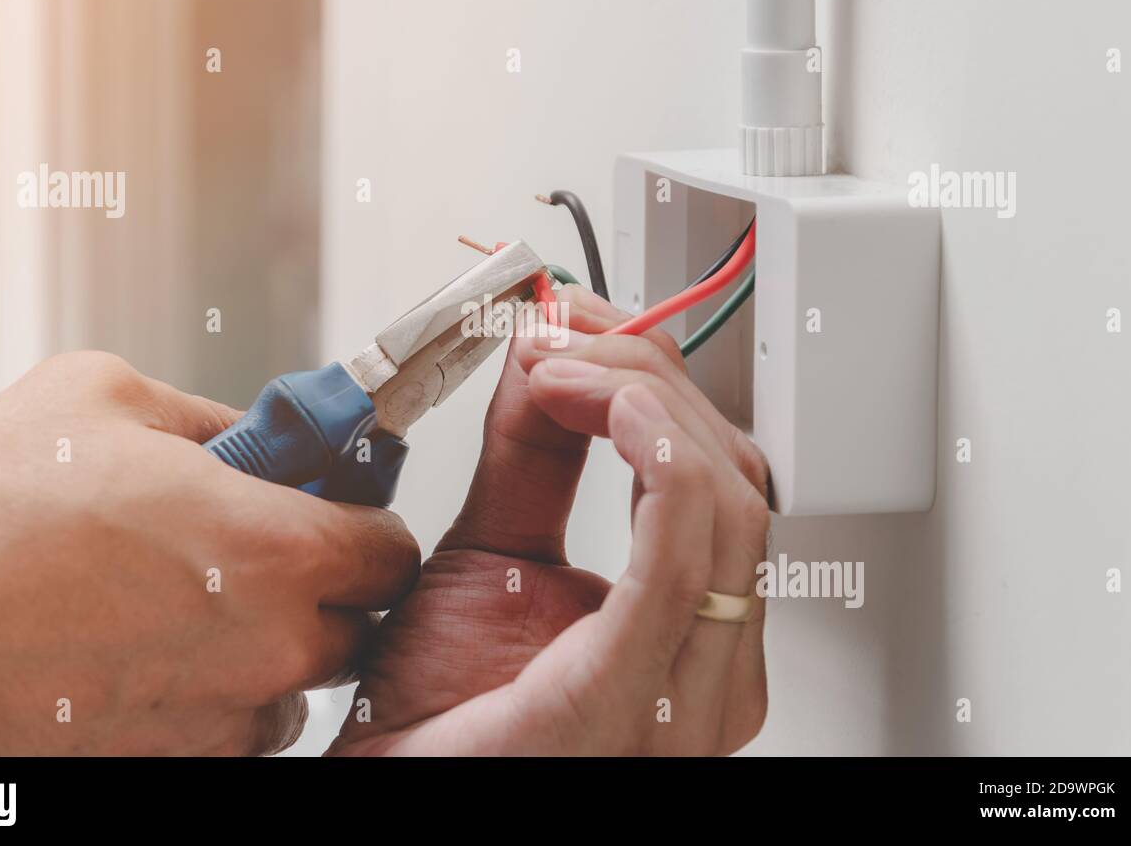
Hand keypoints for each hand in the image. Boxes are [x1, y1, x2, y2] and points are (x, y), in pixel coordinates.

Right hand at [0, 351, 418, 754]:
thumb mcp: (103, 398)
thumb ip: (211, 416)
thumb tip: (255, 433)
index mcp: (276, 548)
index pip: (391, 548)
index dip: (365, 520)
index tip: (335, 506)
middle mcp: (271, 647)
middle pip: (357, 621)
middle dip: (323, 584)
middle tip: (258, 548)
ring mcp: (224, 719)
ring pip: (295, 684)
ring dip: (268, 646)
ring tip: (185, 604)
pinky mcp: (176, 764)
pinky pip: (232, 727)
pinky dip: (213, 693)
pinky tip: (146, 653)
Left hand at [328, 287, 769, 754]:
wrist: (399, 797)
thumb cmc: (438, 722)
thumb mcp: (491, 554)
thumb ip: (530, 456)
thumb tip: (545, 352)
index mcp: (690, 629)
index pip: (719, 475)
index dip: (654, 384)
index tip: (574, 332)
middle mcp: (713, 662)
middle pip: (732, 471)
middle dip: (646, 377)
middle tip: (559, 336)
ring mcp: (691, 688)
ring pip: (724, 495)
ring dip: (643, 399)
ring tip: (560, 369)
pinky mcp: (634, 692)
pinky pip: (687, 552)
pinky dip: (658, 454)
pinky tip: (606, 408)